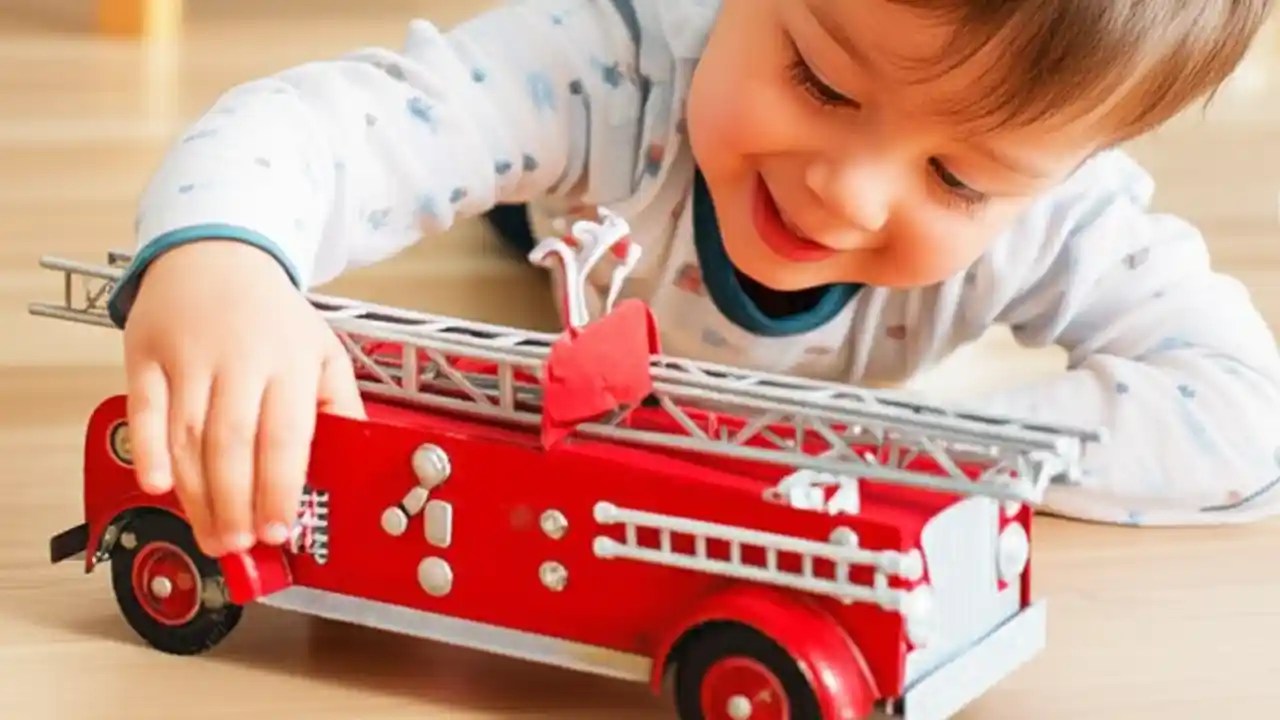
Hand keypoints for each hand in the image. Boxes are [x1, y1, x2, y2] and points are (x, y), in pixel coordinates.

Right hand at [121, 240, 365, 556]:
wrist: (217, 253)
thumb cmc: (273, 317)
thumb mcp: (323, 351)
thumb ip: (341, 406)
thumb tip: (357, 461)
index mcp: (290, 362)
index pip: (287, 435)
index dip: (280, 487)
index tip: (279, 530)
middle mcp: (240, 359)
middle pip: (233, 442)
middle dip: (236, 502)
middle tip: (239, 545)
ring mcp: (189, 356)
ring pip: (188, 435)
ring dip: (196, 494)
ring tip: (211, 535)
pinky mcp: (146, 354)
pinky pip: (144, 409)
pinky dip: (148, 449)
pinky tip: (158, 485)